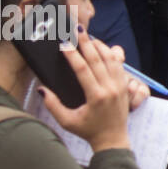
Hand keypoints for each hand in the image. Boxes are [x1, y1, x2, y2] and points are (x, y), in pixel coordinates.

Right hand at [38, 30, 132, 152]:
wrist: (113, 138)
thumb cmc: (87, 130)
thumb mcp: (67, 121)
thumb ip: (53, 105)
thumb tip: (42, 89)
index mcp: (96, 96)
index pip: (83, 70)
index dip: (73, 56)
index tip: (64, 44)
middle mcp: (110, 88)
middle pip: (97, 60)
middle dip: (86, 43)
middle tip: (77, 30)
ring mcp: (120, 85)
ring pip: (111, 59)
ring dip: (100, 46)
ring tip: (88, 36)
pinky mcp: (125, 84)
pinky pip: (119, 64)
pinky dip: (111, 53)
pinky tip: (102, 47)